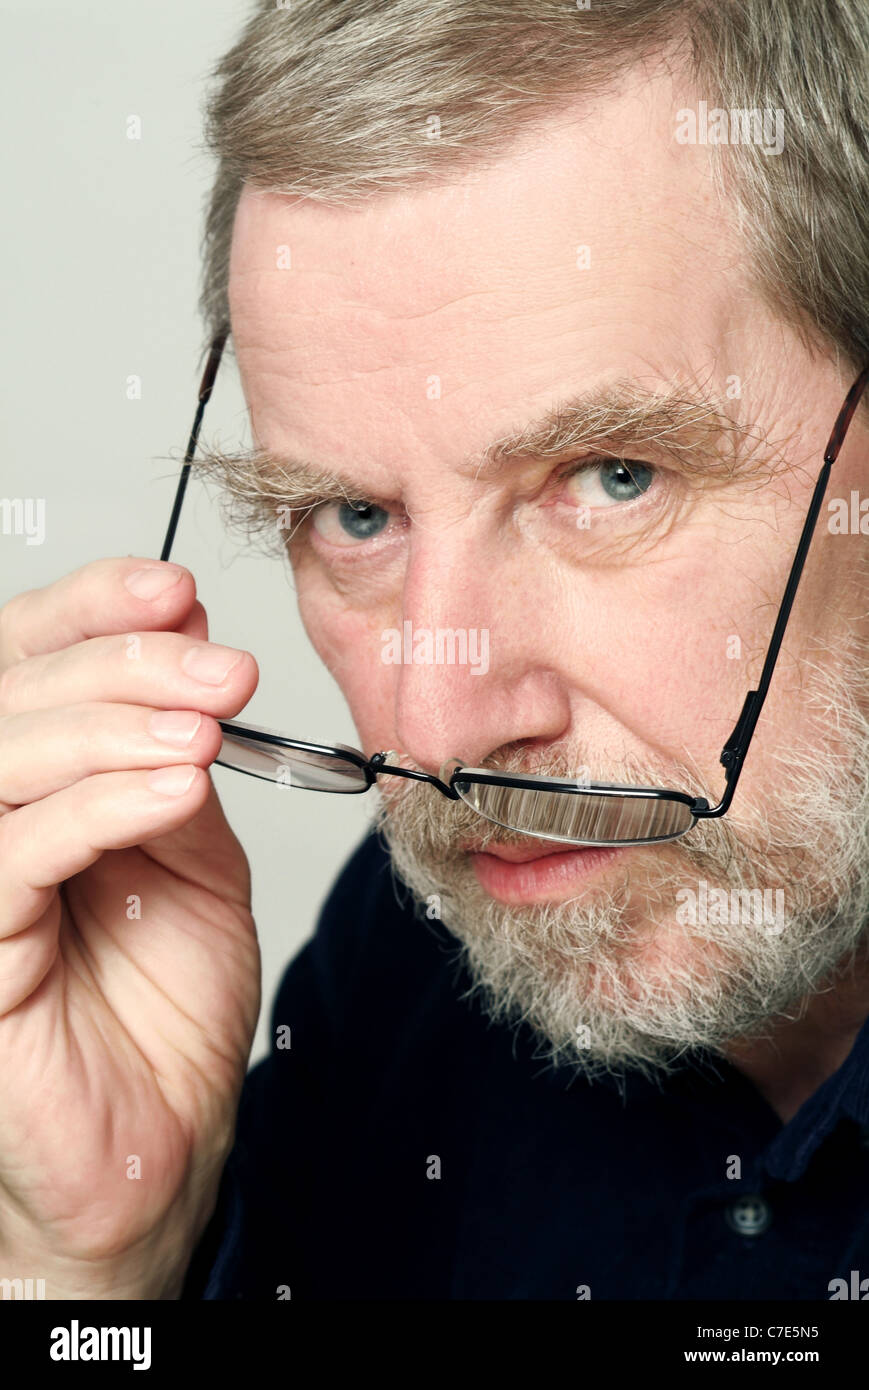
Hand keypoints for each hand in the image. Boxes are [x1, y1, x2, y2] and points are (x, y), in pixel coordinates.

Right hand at [0, 558, 260, 1296]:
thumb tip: (187, 659)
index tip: (175, 592)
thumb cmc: (164, 1009)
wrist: (159, 1139)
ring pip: (3, 760)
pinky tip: (177, 784)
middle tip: (222, 666)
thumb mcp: (194, 860)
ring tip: (209, 719)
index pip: (26, 667)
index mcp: (28, 789)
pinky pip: (17, 853)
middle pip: (12, 698)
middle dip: (124, 662)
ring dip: (115, 724)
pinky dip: (102, 804)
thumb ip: (175, 766)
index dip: (87, 611)